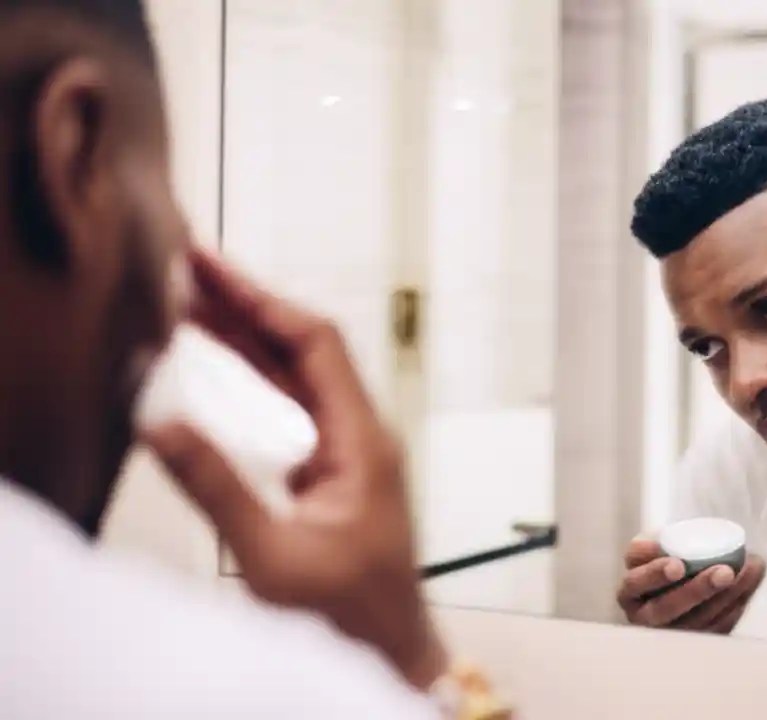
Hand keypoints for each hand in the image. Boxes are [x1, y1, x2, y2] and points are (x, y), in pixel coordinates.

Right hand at [144, 248, 445, 689]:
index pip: (314, 343)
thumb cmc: (351, 616)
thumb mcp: (274, 555)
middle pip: (303, 350)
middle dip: (245, 307)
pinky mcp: (334, 474)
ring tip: (190, 306)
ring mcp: (350, 453)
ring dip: (246, 341)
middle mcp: (361, 435)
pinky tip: (219, 369)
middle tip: (187, 271)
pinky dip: (254, 381)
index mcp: (362, 441)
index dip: (259, 298)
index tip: (210, 267)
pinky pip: (294, 408)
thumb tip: (161, 423)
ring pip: (297, 378)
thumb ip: (217, 487)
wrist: (391, 654)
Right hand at [616, 538, 765, 633]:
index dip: (656, 574)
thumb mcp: (655, 549)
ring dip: (724, 597)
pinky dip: (734, 607)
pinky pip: (714, 630)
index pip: (636, 581)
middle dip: (697, 590)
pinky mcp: (693, 644)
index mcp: (631, 590)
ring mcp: (668, 635)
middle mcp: (643, 616)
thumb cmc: (664, 562)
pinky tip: (748, 585)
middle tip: (725, 572)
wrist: (674, 590)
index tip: (679, 566)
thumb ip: (661, 542)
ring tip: (747, 572)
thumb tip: (680, 537)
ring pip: (695, 622)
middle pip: (666, 608)